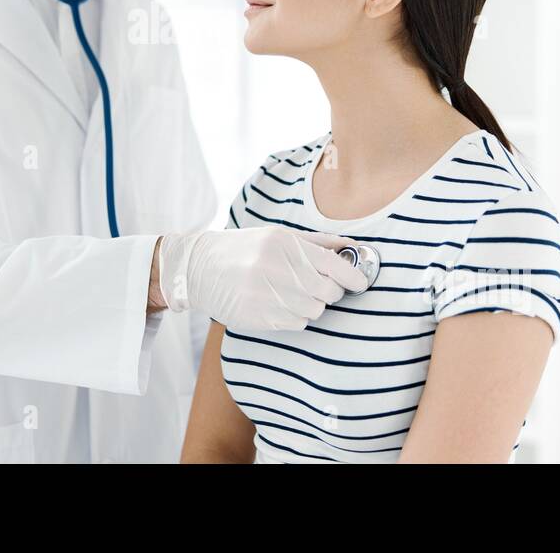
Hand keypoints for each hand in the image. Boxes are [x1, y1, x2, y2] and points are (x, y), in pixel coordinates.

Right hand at [156, 226, 367, 330]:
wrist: (198, 268)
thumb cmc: (243, 249)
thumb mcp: (277, 235)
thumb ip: (316, 242)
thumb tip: (352, 247)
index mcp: (282, 243)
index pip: (332, 265)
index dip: (353, 277)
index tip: (360, 283)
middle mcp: (273, 268)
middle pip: (327, 292)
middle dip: (330, 292)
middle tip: (321, 286)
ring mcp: (264, 295)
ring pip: (314, 311)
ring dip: (312, 305)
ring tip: (293, 293)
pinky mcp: (256, 317)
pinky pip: (296, 324)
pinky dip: (295, 317)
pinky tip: (279, 304)